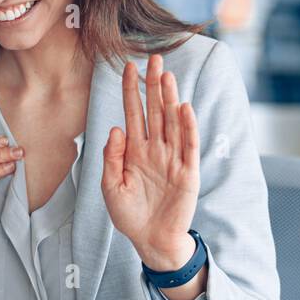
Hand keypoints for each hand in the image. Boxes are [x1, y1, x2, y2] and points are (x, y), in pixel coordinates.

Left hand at [101, 55, 199, 269]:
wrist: (151, 240)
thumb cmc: (129, 215)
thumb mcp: (110, 187)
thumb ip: (111, 158)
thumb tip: (115, 128)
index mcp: (135, 151)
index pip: (133, 113)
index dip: (131, 90)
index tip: (128, 66)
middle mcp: (155, 149)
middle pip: (155, 110)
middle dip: (154, 85)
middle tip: (154, 58)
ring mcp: (173, 159)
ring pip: (172, 122)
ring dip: (170, 99)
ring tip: (167, 75)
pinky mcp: (187, 172)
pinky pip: (188, 146)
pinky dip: (187, 127)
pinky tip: (184, 108)